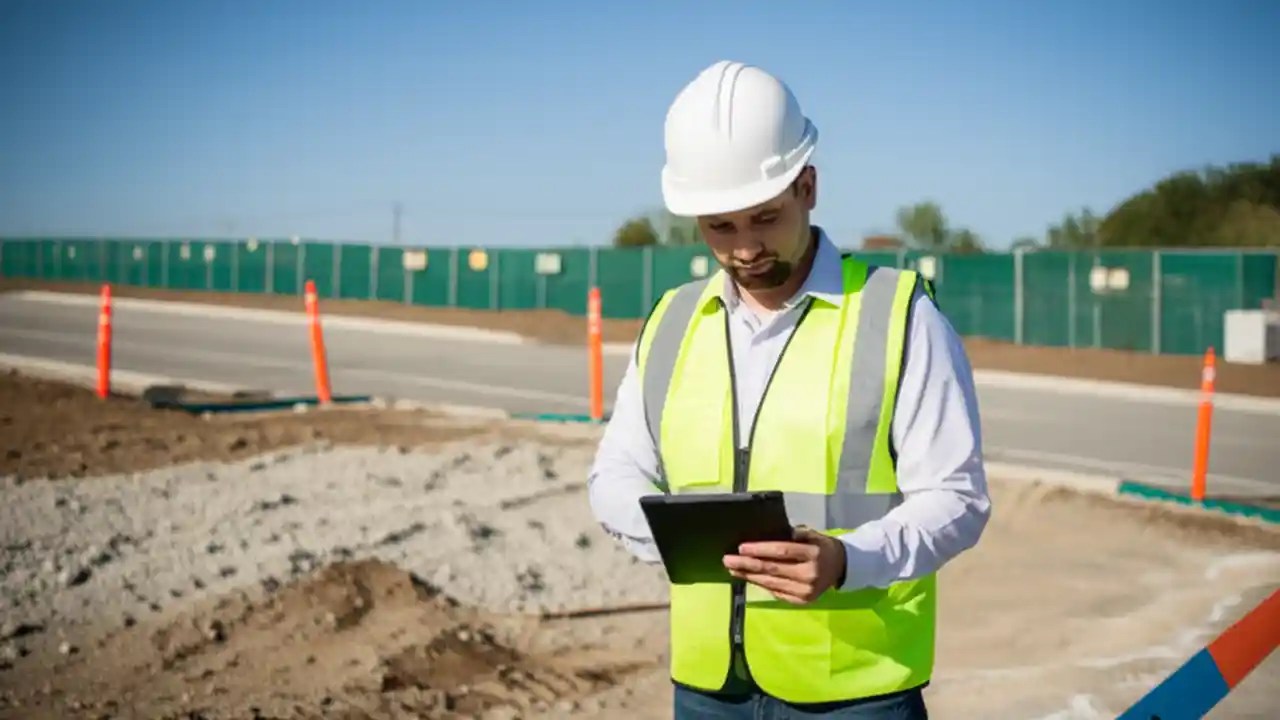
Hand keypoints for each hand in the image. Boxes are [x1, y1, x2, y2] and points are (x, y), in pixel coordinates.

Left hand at [722, 526, 846, 603]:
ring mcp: (806, 591)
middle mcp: (810, 575)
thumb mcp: (813, 535)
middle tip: (728, 559)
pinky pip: (776, 592)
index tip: (741, 547)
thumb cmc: (822, 547)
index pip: (782, 551)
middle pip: (772, 569)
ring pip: (772, 582)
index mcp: (813, 554)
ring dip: (749, 576)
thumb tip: (767, 534)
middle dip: (747, 564)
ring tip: (733, 569)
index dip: (760, 550)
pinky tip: (748, 578)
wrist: (841, 567)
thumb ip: (794, 534)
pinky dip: (761, 584)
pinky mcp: (802, 601)